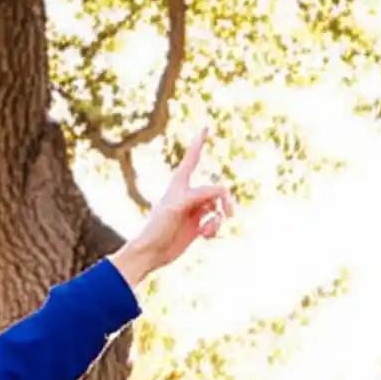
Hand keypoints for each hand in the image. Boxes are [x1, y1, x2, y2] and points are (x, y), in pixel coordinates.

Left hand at [109, 128, 233, 286]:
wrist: (151, 253)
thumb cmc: (157, 228)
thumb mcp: (177, 208)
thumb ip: (198, 196)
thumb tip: (219, 192)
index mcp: (180, 184)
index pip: (192, 158)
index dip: (199, 142)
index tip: (205, 126)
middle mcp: (189, 194)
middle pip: (218, 190)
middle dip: (226, 202)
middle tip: (229, 214)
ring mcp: (194, 210)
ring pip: (219, 207)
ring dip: (220, 219)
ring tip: (209, 230)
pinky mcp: (198, 225)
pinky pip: (216, 221)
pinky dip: (215, 228)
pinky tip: (205, 236)